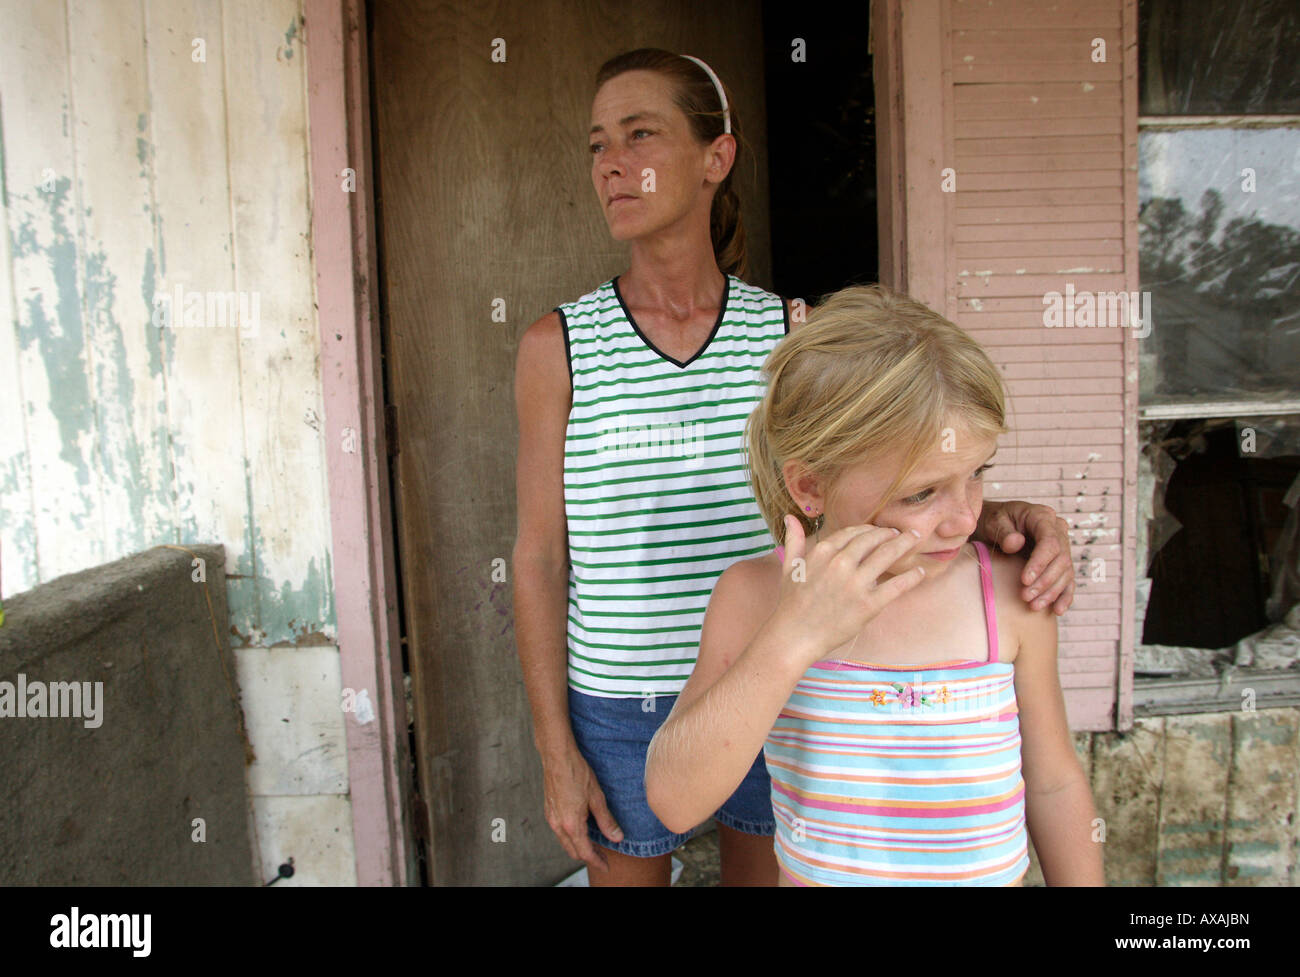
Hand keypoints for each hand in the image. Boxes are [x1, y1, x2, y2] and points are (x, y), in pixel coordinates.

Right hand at [542, 743, 622, 873]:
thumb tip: (617, 838)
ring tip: (594, 845)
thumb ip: (606, 820)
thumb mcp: (597, 797)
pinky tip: (581, 830)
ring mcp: (551, 818)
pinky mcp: (549, 811)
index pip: (585, 852)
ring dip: (579, 847)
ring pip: (565, 843)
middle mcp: (558, 825)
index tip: (606, 866)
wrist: (557, 757)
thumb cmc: (577, 773)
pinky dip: (571, 837)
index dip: (597, 861)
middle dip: (588, 857)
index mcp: (571, 824)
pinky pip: (560, 832)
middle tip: (603, 857)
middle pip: (573, 851)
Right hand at [776, 515, 927, 666]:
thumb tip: (790, 518)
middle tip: (902, 533)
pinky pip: (897, 585)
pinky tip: (919, 571)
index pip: (853, 532)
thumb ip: (794, 541)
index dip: (869, 530)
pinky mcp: (869, 604)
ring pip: (887, 555)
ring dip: (904, 544)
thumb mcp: (789, 567)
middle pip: (873, 539)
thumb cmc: (791, 603)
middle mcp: (841, 563)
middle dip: (890, 533)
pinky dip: (912, 577)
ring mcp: (856, 583)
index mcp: (823, 552)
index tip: (879, 531)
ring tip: (914, 540)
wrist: (795, 635)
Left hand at [979, 500, 1074, 614]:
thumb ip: (1004, 532)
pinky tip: (1058, 610)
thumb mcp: (993, 521)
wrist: (994, 525)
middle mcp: (1057, 530)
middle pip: (1061, 560)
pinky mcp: (1059, 562)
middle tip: (1026, 597)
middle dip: (1044, 581)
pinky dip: (1064, 596)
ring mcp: (1062, 546)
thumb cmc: (993, 521)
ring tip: (1034, 606)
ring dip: (1051, 592)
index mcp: (1043, 516)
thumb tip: (1016, 543)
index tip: (1024, 580)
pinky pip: (1067, 580)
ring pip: (1065, 572)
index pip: (1050, 542)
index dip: (1040, 563)